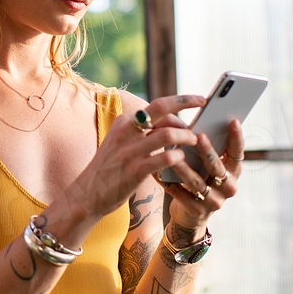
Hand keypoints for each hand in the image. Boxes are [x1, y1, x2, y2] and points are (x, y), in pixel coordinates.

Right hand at [71, 95, 205, 217]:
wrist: (88, 193)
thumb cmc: (110, 168)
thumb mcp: (121, 142)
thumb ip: (142, 132)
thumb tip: (172, 123)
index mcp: (124, 122)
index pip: (157, 105)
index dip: (180, 103)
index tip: (198, 100)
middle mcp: (126, 131)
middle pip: (161, 108)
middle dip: (186, 103)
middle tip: (204, 105)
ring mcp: (129, 151)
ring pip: (166, 134)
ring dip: (185, 136)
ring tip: (194, 141)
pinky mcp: (134, 171)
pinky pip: (162, 159)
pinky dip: (176, 157)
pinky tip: (181, 159)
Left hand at [163, 118, 244, 227]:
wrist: (191, 214)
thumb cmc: (200, 178)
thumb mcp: (208, 166)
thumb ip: (207, 149)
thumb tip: (196, 124)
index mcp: (233, 171)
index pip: (238, 153)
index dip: (237, 138)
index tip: (233, 121)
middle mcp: (228, 187)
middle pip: (217, 168)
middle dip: (208, 152)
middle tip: (198, 136)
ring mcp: (214, 201)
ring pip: (197, 182)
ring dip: (184, 169)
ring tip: (173, 157)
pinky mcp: (197, 210)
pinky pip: (180, 194)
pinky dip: (168, 183)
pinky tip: (157, 173)